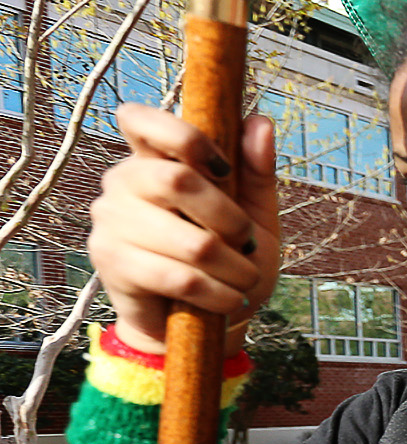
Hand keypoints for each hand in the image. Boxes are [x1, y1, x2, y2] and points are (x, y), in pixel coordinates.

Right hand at [88, 103, 281, 352]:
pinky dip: (219, 293)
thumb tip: (259, 121)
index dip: (184, 135)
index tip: (222, 168)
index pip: (141, 121)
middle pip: (178, 180)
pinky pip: (180, 277)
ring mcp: (111, 221)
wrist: (201, 323)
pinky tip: (229, 299)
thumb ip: (255, 171)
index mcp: (152, 158)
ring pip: (191, 241)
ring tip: (243, 278)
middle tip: (247, 242)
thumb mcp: (254, 214)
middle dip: (230, 218)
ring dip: (234, 267)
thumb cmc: (229, 259)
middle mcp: (122, 182)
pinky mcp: (112, 263)